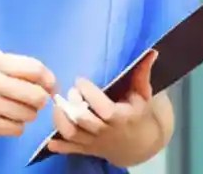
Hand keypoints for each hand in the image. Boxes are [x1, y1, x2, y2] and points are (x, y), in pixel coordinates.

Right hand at [0, 51, 56, 144]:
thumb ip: (15, 69)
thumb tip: (49, 83)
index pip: (35, 69)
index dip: (49, 80)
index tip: (50, 88)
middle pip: (37, 94)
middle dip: (39, 101)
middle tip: (31, 103)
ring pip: (29, 114)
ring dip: (26, 116)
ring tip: (11, 111)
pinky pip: (17, 129)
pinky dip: (14, 127)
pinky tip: (1, 121)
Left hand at [47, 50, 164, 165]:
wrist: (140, 145)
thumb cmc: (139, 114)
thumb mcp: (143, 95)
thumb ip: (142, 74)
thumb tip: (151, 52)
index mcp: (121, 117)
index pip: (103, 108)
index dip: (89, 93)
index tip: (80, 80)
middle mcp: (107, 131)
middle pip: (84, 120)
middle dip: (74, 104)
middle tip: (70, 92)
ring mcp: (96, 142)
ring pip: (73, 134)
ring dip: (61, 120)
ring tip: (58, 106)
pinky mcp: (88, 149)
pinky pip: (70, 149)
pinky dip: (59, 145)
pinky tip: (51, 138)